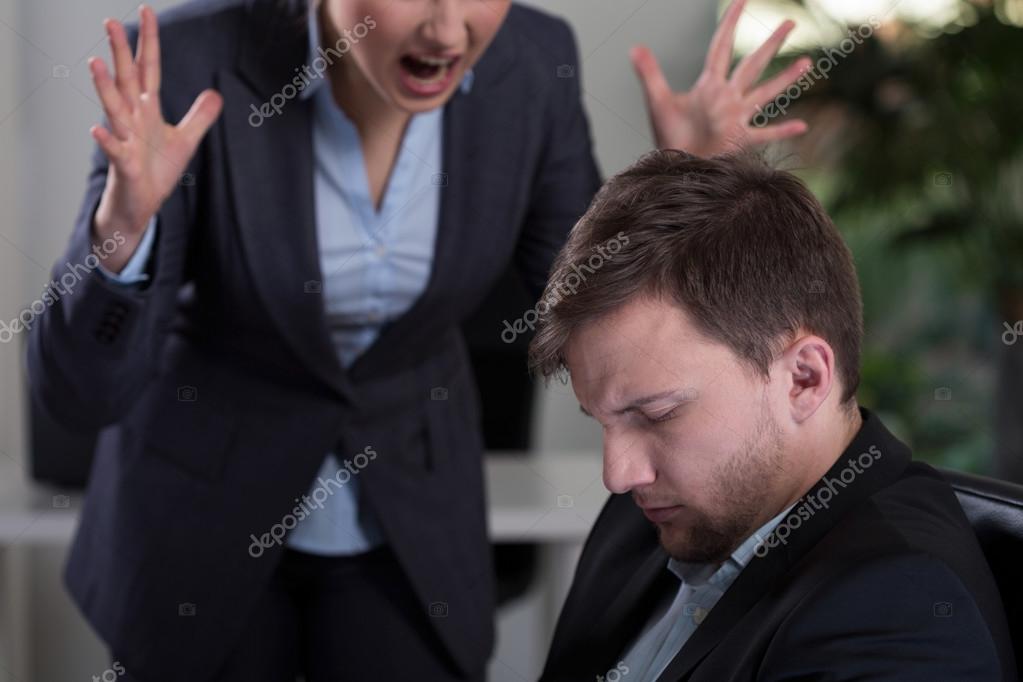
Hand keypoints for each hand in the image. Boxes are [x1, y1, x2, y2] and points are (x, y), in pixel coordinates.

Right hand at [89, 5, 221, 270]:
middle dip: (119, 52)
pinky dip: (106, 140)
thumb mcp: (185, 140)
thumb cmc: (156, 171)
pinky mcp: (124, 165)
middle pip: (126, 79)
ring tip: (95, 63)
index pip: (148, 68)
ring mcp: (125, 140)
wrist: (141, 205)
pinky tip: (96, 130)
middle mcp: (132, 119)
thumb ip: (199, 116)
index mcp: (147, 109)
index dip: (148, 41)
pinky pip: (114, 150)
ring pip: (113, 109)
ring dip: (104, 87)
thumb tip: (216, 93)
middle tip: (109, 21)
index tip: (146, 12)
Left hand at [631, 0, 810, 156]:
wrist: (674, 165)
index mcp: (709, 85)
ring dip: (786, 79)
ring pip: (766, 93)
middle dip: (771, 44)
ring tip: (807, 63)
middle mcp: (727, 97)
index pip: (722, 47)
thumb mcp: (658, 101)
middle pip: (753, 64)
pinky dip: (783, 131)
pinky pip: (765, 134)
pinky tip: (802, 126)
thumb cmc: (667, 136)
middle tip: (791, 21)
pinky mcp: (739, 140)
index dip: (730, 23)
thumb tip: (634, 47)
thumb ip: (648, 74)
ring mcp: (736, 117)